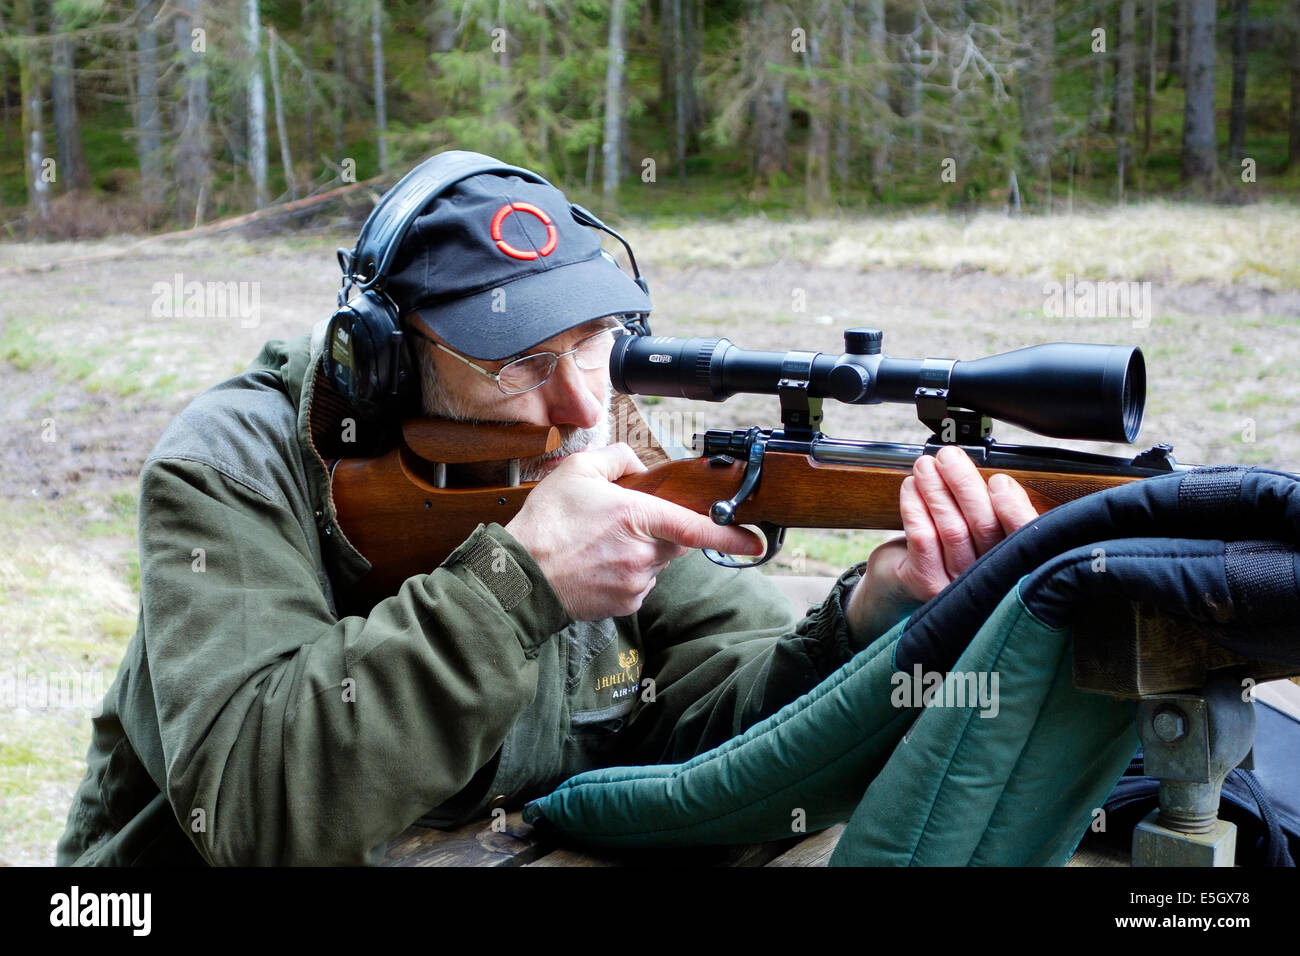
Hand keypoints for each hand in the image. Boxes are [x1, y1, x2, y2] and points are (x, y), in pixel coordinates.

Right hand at [504, 443, 762, 620]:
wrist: (518, 578)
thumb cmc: (545, 525)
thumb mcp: (575, 471)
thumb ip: (614, 457)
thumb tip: (636, 461)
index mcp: (636, 517)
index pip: (695, 528)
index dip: (729, 536)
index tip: (755, 541)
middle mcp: (642, 554)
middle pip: (673, 541)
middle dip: (658, 530)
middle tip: (620, 522)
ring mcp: (635, 582)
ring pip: (656, 563)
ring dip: (640, 553)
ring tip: (598, 546)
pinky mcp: (626, 604)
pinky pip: (640, 584)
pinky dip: (626, 573)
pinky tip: (597, 566)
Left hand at [845, 445, 1039, 646]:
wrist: (903, 580)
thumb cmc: (945, 546)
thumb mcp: (976, 526)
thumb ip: (989, 505)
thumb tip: (985, 472)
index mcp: (1012, 560)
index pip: (1023, 534)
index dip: (1013, 506)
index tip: (998, 480)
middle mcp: (990, 579)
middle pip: (984, 526)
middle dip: (964, 484)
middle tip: (948, 457)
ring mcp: (958, 585)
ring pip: (952, 529)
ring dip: (936, 490)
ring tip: (925, 466)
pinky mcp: (927, 583)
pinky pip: (923, 538)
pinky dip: (915, 507)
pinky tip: (910, 488)